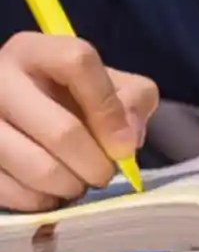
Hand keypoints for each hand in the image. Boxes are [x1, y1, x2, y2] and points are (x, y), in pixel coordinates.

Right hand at [0, 32, 157, 211]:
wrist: (19, 114)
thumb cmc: (73, 97)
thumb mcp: (112, 84)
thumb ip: (133, 100)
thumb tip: (126, 140)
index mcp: (36, 51)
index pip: (78, 64)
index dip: (108, 109)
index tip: (124, 145)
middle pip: (61, 130)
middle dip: (94, 164)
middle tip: (104, 175)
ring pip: (36, 167)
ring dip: (69, 186)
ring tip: (78, 184)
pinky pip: (8, 191)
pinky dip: (39, 200)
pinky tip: (50, 193)